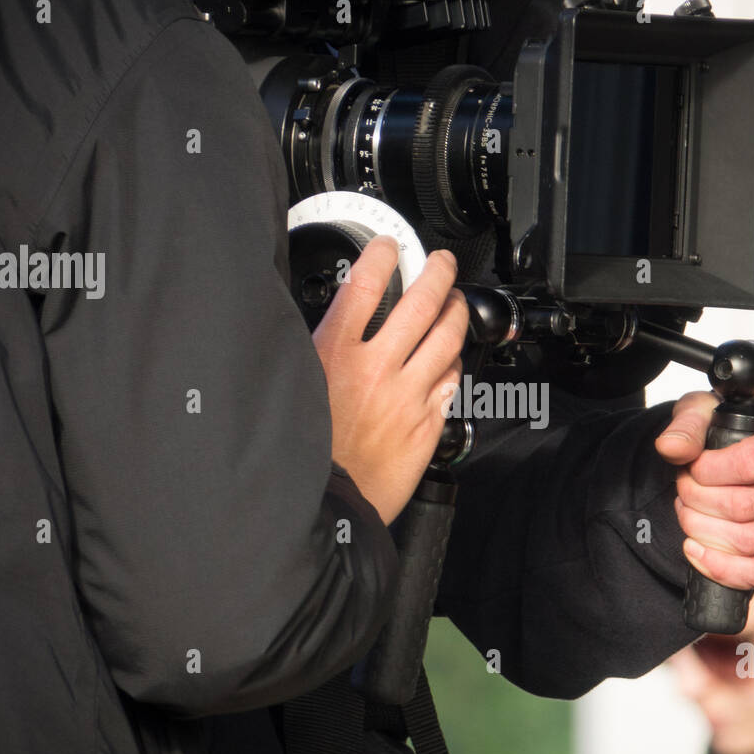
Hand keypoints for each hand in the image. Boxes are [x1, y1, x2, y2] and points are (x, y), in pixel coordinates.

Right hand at [313, 236, 467, 525]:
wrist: (328, 506)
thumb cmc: (305, 452)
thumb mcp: (297, 386)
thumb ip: (320, 351)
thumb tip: (336, 321)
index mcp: (334, 354)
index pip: (365, 286)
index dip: (382, 256)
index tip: (389, 246)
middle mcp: (377, 370)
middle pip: (421, 303)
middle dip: (437, 272)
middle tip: (441, 262)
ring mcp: (408, 396)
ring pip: (446, 338)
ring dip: (456, 311)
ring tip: (455, 300)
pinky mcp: (428, 424)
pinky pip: (451, 380)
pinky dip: (453, 360)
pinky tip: (451, 355)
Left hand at [655, 393, 753, 590]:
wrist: (736, 455)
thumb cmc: (724, 431)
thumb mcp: (704, 413)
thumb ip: (686, 426)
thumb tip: (670, 447)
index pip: (750, 464)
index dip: (706, 472)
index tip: (689, 467)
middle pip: (745, 507)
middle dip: (698, 501)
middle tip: (683, 490)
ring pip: (748, 541)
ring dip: (702, 530)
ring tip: (687, 511)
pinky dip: (718, 566)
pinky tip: (695, 548)